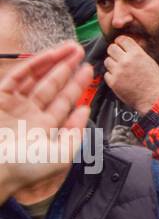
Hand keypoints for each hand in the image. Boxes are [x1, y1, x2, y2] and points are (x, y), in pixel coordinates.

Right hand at [0, 41, 92, 202]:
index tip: (89, 70)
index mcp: (44, 129)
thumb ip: (76, 134)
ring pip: (36, 79)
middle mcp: (30, 115)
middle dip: (68, 69)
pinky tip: (51, 55)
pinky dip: (33, 65)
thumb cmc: (27, 169)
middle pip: (52, 87)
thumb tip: (85, 111)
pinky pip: (18, 78)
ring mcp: (15, 107)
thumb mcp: (62, 156)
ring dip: (53, 62)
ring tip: (71, 49)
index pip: (64, 103)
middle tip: (82, 52)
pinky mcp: (0, 100)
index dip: (77, 86)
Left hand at [102, 36, 158, 113]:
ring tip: (120, 69)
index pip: (122, 39)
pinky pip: (107, 74)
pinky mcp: (113, 82)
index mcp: (137, 54)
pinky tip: (120, 78)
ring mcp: (118, 72)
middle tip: (118, 56)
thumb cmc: (155, 81)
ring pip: (107, 61)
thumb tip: (126, 48)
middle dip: (114, 51)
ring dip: (112, 63)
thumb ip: (137, 53)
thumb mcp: (149, 61)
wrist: (153, 98)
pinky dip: (111, 75)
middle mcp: (126, 61)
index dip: (120, 41)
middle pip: (111, 48)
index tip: (121, 45)